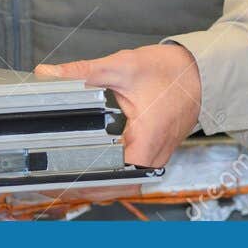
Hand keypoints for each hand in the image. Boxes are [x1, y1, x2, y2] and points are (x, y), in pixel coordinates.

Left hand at [34, 43, 201, 167]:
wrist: (197, 70)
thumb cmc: (168, 70)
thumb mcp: (121, 66)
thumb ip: (82, 71)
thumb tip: (50, 73)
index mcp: (148, 138)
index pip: (115, 174)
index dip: (88, 178)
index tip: (67, 176)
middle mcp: (156, 153)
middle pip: (119, 181)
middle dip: (92, 181)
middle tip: (64, 175)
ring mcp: (158, 155)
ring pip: (127, 176)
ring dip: (105, 174)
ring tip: (77, 168)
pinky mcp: (157, 151)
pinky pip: (134, 166)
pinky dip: (117, 164)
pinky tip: (99, 155)